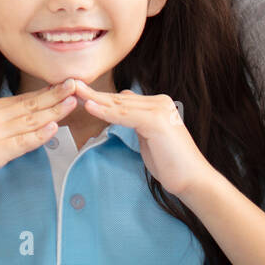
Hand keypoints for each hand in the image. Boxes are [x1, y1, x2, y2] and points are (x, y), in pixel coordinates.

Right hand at [0, 79, 80, 194]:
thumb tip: (0, 125)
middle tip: (75, 82)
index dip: (42, 92)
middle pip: (30, 104)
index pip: (20, 99)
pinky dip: (40, 135)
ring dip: (54, 110)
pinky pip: (22, 142)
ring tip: (73, 100)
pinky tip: (54, 127)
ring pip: (31, 120)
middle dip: (55, 94)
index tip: (59, 85)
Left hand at [71, 78, 211, 198]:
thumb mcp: (149, 138)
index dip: (101, 97)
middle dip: (93, 93)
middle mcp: (159, 102)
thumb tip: (122, 106)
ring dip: (94, 98)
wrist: (193, 180)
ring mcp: (159, 109)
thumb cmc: (171, 163)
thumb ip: (137, 121)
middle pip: (119, 98)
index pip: (123, 99)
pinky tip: (90, 106)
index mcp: (158, 104)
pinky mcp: (156, 120)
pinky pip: (124, 115)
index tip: (80, 92)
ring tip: (74, 91)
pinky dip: (105, 111)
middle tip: (70, 84)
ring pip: (119, 104)